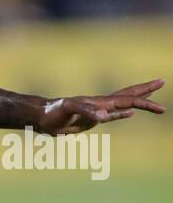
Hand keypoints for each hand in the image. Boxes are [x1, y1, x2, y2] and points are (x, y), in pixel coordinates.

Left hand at [37, 80, 164, 133]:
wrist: (41, 117)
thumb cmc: (53, 112)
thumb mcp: (68, 109)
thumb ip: (87, 111)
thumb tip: (105, 117)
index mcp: (100, 102)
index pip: (128, 99)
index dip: (144, 98)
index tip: (160, 100)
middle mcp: (101, 104)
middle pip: (129, 95)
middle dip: (146, 90)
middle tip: (162, 82)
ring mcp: (97, 112)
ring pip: (123, 105)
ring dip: (138, 102)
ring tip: (152, 98)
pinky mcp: (90, 120)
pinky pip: (112, 116)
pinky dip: (122, 115)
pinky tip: (129, 114)